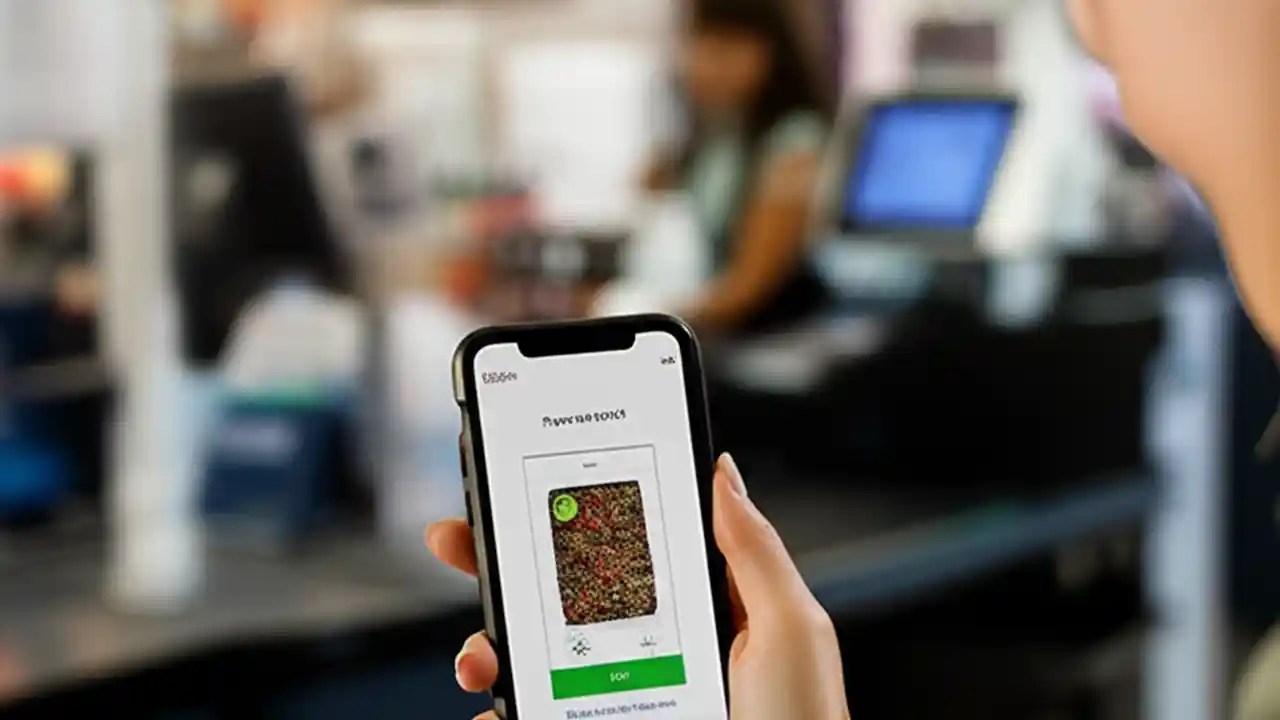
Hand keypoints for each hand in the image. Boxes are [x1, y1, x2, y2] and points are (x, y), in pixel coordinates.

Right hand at [425, 454, 848, 719]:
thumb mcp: (790, 629)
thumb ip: (753, 551)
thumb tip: (721, 473)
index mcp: (696, 608)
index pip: (621, 545)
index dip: (569, 514)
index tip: (519, 486)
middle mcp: (649, 648)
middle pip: (559, 593)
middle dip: (498, 565)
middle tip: (457, 542)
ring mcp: (618, 695)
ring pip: (533, 657)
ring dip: (488, 647)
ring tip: (482, 658)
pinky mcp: (598, 719)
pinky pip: (535, 713)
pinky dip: (500, 713)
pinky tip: (496, 711)